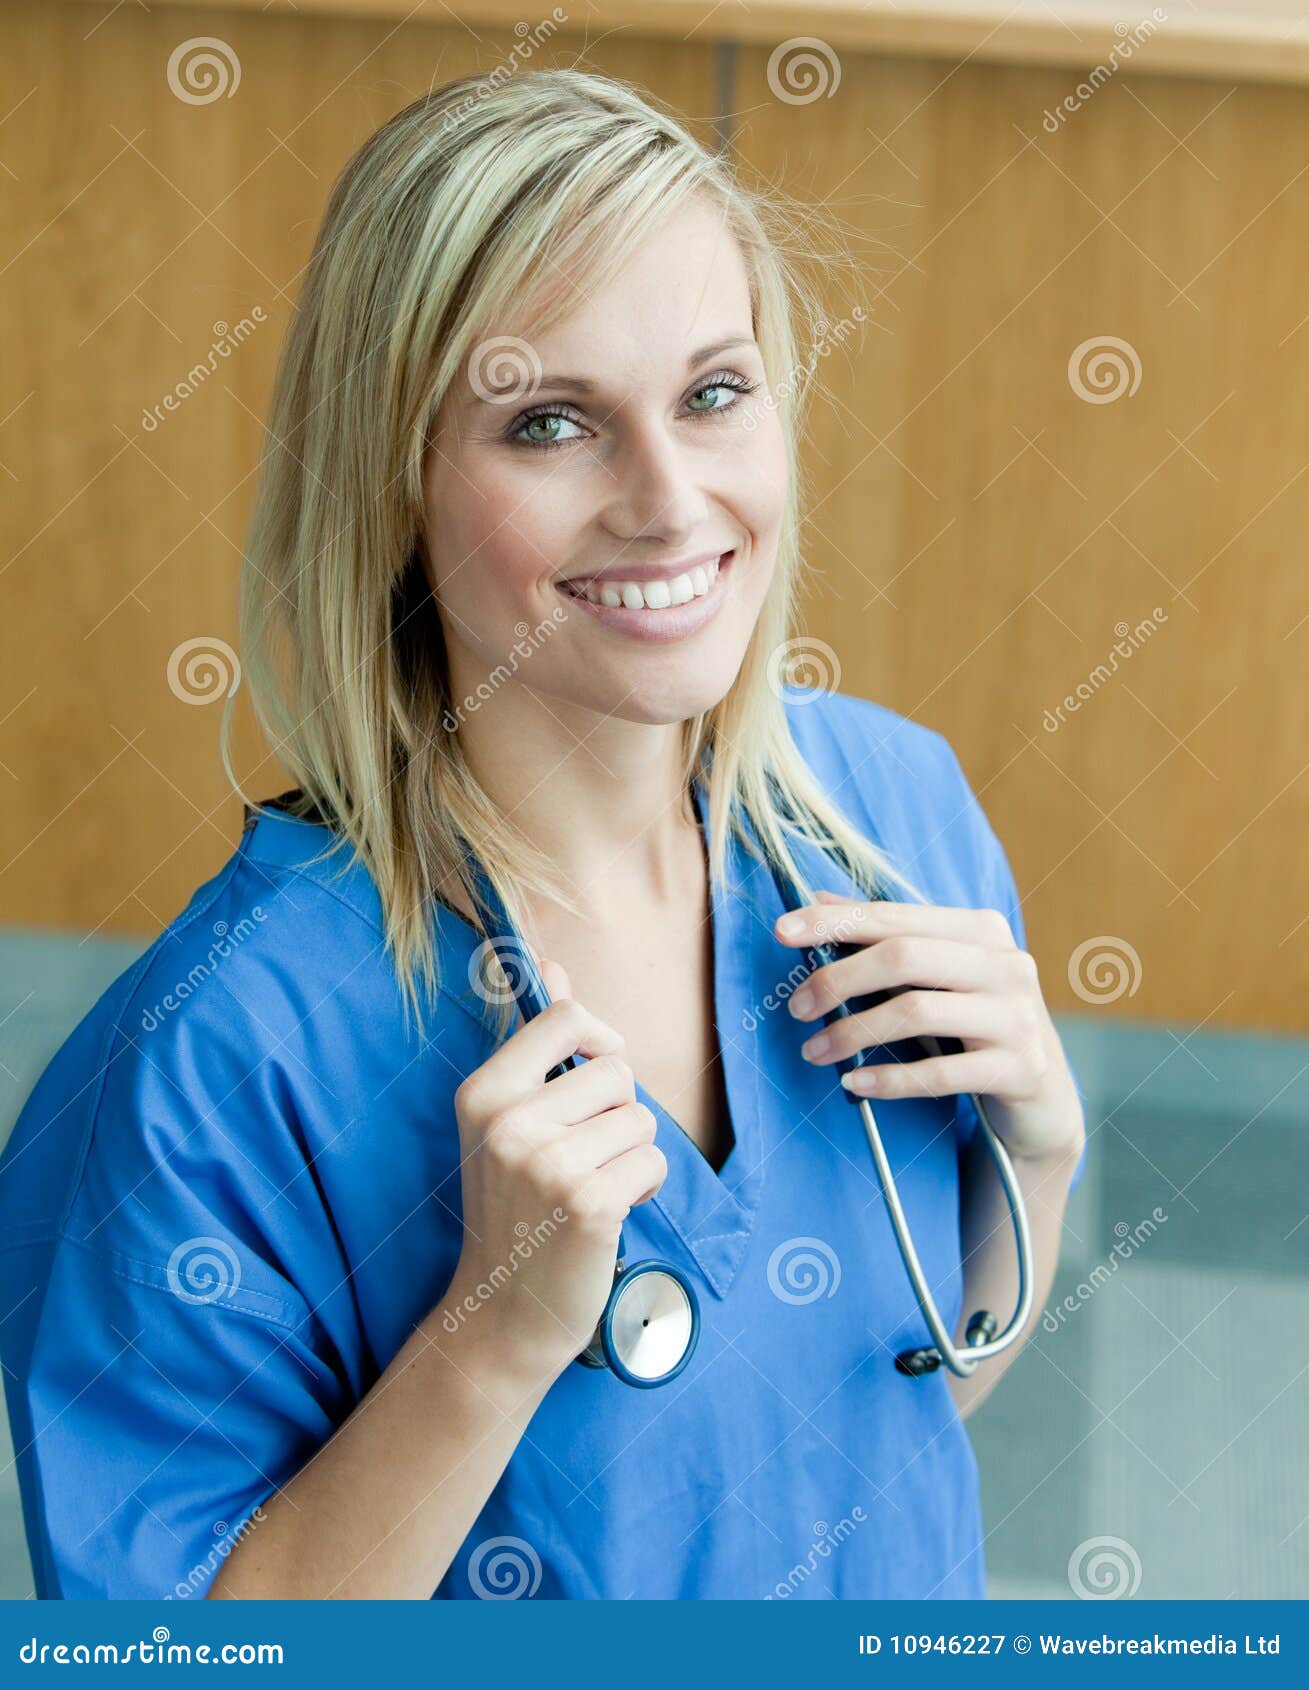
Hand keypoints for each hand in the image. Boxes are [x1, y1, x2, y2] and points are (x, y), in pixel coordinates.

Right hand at [448, 959, 667, 1383]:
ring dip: (631, 1153)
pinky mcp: (588, 1203)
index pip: (563, 1018)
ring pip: (641, 1117)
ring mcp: (547, 1164)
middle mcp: (508, 1123)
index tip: (593, 1075)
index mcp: (482, 1093)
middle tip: (582, 1159)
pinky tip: (609, 1213)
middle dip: (618, 1113)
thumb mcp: (506, 1121)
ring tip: (591, 1187)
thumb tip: (552, 965)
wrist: (505, 1311)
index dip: (597, 1040)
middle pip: (617, 1071)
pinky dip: (644, 1187)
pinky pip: (653, 1161)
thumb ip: (535, 1045)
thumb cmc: (514, 1207)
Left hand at [774, 891, 1084, 1164]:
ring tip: (814, 1050)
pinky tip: (854, 1082)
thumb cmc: (976, 1025)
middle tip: (796, 1008)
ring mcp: (1018, 1016)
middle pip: (903, 956)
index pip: (894, 915)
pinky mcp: (1020, 1068)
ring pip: (916, 1011)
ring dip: (852, 1032)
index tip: (781, 931)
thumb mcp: (939, 976)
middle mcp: (1006, 964)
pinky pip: (940, 1072)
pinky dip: (889, 1079)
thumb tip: (819, 901)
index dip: (834, 921)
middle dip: (838, 979)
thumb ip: (886, 938)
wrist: (1042, 1098)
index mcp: (982, 930)